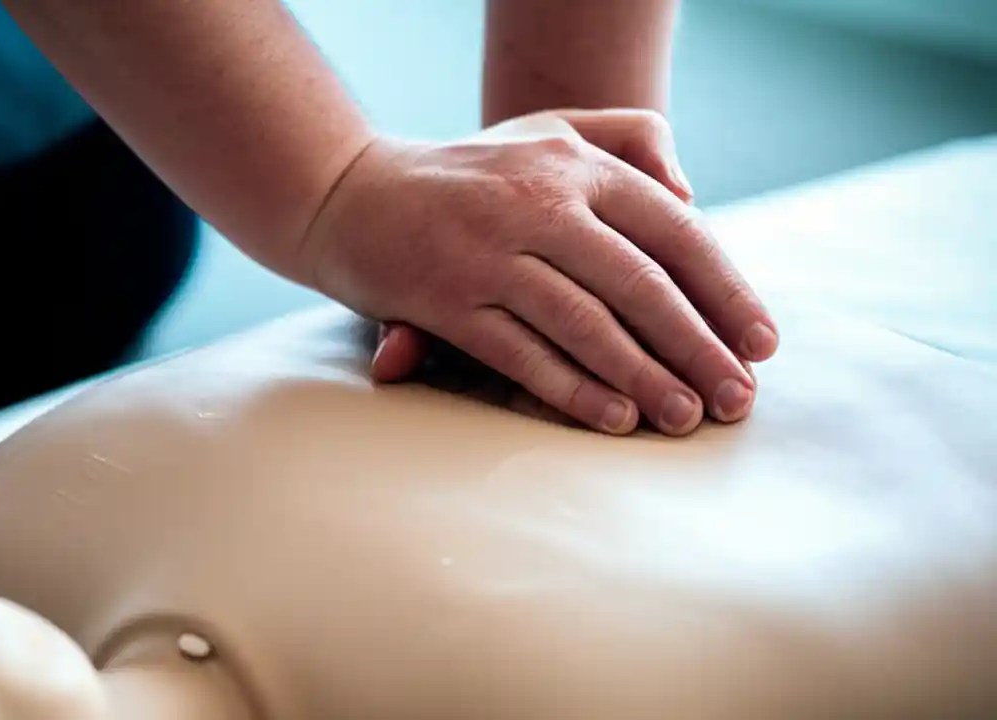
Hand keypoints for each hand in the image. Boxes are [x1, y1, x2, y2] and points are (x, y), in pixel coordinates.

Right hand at [303, 109, 776, 435]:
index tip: (761, 341)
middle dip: (698, 346)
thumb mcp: (546, 129)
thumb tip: (691, 195)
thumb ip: (625, 143)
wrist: (347, 188)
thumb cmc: (464, 170)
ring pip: (586, 323)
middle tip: (738, 399)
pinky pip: (521, 353)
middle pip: (640, 283)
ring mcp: (489, 252)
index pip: (674, 229)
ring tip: (685, 417)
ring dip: (644, 376)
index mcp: (573, 164)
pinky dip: (571, 388)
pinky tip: (612, 417)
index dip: (725, 289)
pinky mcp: (446, 297)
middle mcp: (537, 203)